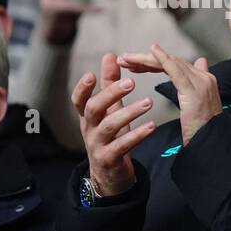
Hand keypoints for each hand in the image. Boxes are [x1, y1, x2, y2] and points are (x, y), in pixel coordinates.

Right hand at [72, 53, 155, 196]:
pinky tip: (152, 126)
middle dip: (110, 94)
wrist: (110, 175)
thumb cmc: (111, 136)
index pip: (78, 100)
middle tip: (131, 82)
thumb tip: (110, 55)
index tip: (91, 74)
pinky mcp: (109, 159)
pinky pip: (122, 146)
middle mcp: (89, 129)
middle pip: (93, 108)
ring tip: (149, 102)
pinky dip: (137, 135)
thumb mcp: (109, 110)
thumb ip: (109, 84)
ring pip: (110, 126)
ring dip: (129, 112)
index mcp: (88, 116)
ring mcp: (97, 145)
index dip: (82, 88)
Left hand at [123, 44, 220, 144]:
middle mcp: (204, 78)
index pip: (176, 66)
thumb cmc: (203, 131)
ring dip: (146, 59)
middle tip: (124, 59)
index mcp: (205, 82)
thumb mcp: (197, 108)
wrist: (214, 144)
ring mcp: (201, 82)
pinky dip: (162, 59)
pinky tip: (150, 51)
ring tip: (125, 59)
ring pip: (170, 63)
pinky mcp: (193, 90)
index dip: (155, 63)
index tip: (134, 65)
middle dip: (146, 59)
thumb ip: (196, 86)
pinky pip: (175, 70)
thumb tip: (201, 62)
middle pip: (172, 62)